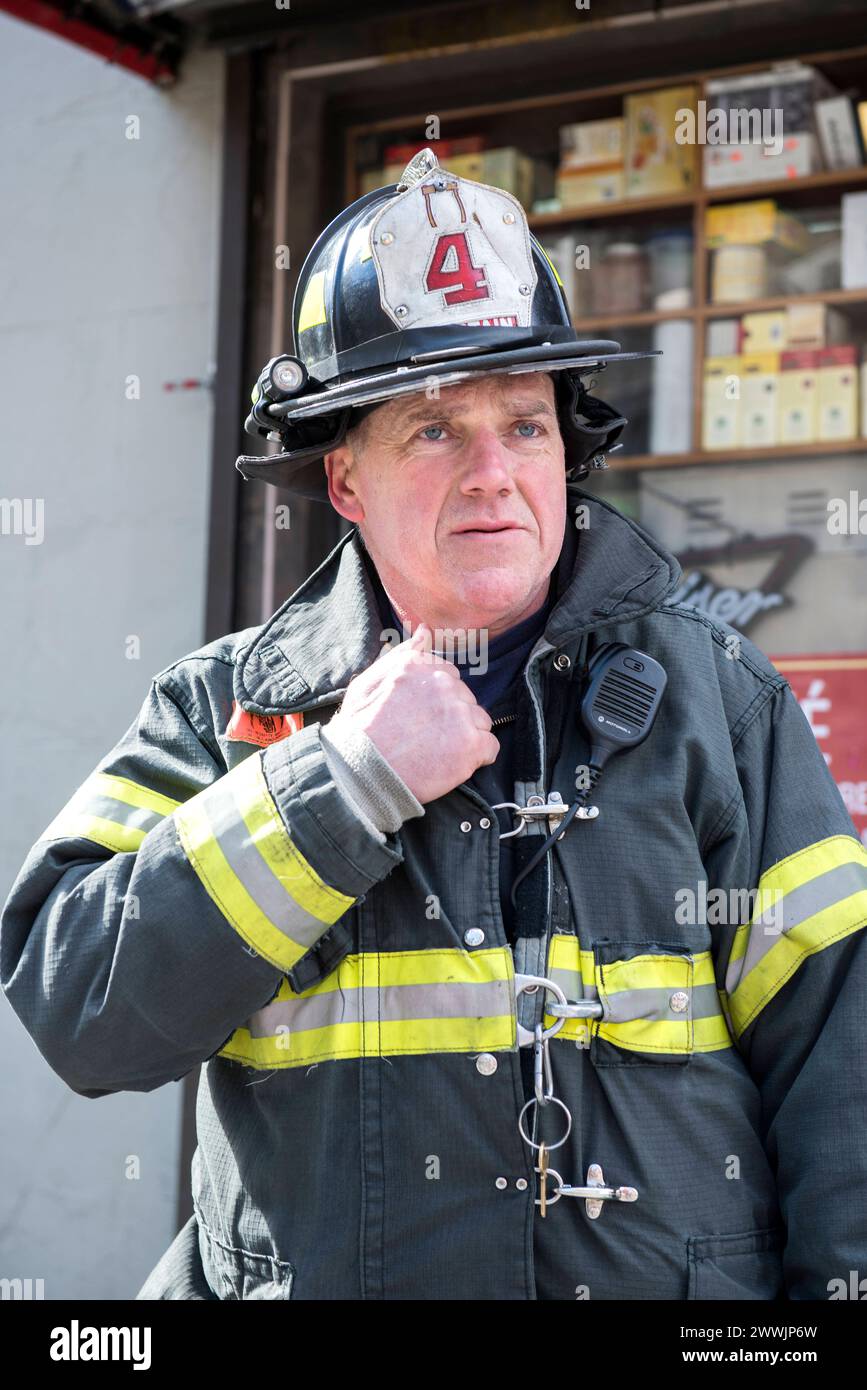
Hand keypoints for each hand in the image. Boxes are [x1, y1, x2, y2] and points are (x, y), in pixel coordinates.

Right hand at [326, 623, 499, 803]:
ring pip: (480, 722)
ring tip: (436, 753)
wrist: (360, 773)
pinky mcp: (472, 744)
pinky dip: (476, 758)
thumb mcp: (369, 682)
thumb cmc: (359, 731)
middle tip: (424, 738)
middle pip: (465, 699)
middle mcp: (444, 683)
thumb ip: (402, 653)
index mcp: (420, 665)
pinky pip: (490, 748)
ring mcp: (460, 713)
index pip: (449, 676)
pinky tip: (451, 765)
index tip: (420, 717)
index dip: (436, 701)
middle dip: (451, 718)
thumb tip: (425, 630)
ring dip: (465, 737)